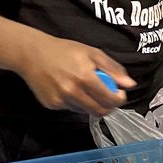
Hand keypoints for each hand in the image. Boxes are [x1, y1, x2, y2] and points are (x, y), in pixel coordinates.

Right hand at [16, 35, 133, 114]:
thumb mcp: (92, 53)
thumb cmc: (64, 51)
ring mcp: (61, 100)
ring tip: (85, 87)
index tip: (120, 94)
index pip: (110, 100)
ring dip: (91, 103)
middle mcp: (73, 92)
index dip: (119, 100)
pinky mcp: (51, 105)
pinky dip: (76, 102)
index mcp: (85, 77)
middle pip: (99, 111)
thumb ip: (113, 70)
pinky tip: (69, 88)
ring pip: (86, 111)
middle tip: (108, 96)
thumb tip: (130, 84)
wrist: (32, 54)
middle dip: (108, 106)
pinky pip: (71, 109)